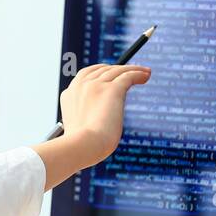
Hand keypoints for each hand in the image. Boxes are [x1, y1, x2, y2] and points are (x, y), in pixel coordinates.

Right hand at [35, 62, 150, 189]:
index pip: (86, 75)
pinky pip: (128, 76)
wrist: (83, 146)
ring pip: (117, 71)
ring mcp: (96, 86)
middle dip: (117, 69)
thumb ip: (86, 120)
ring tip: (145, 72)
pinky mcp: (111, 89)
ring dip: (132, 69)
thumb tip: (98, 124)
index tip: (111, 76)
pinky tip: (146, 76)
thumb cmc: (82, 146)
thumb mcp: (79, 129)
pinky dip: (138, 73)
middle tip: (129, 72)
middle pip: (102, 70)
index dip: (101, 73)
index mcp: (70, 95)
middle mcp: (81, 86)